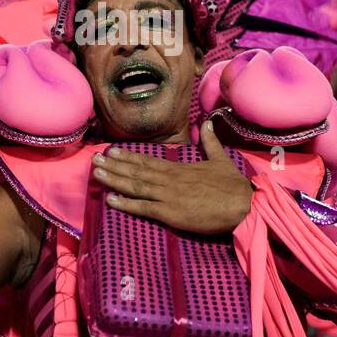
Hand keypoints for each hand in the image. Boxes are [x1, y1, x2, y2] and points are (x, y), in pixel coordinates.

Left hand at [92, 121, 252, 234]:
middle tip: (94, 160)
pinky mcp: (170, 213)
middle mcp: (168, 179)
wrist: (241, 205)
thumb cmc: (232, 185)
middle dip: (114, 166)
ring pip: (135, 186)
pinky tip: (110, 200)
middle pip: (136, 171)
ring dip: (114, 180)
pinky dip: (125, 204)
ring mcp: (167, 196)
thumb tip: (207, 123)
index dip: (127, 157)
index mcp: (178, 168)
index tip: (111, 151)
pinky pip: (143, 208)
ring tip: (96, 174)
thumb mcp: (220, 159)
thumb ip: (210, 142)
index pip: (147, 160)